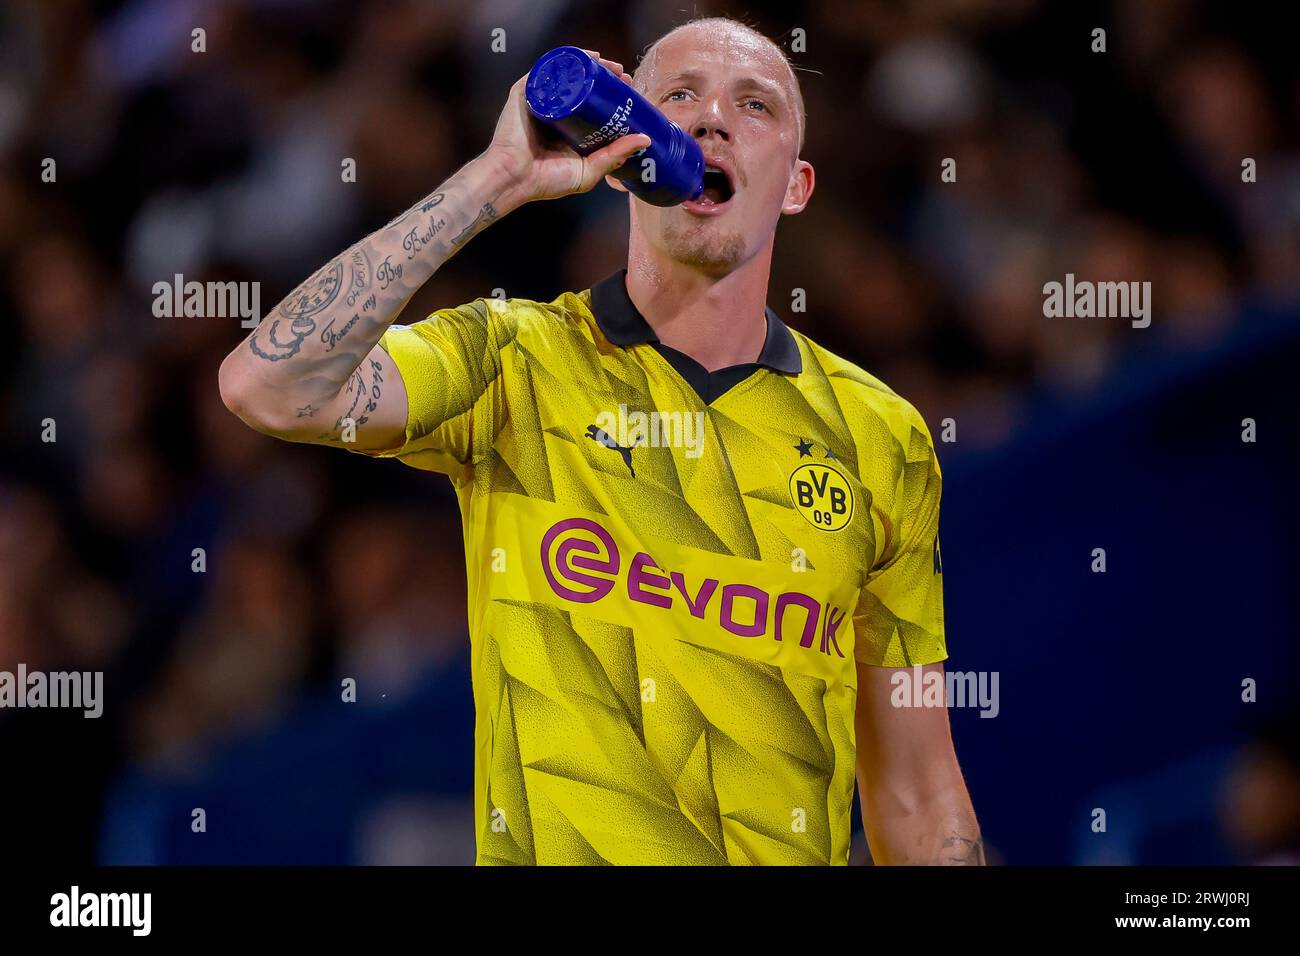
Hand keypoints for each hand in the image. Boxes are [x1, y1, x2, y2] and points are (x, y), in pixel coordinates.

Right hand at [484, 49, 651, 204]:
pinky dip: (562, 60)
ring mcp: (539, 100)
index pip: (593, 101)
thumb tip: (645, 140)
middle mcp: (554, 110)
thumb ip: (615, 156)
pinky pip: (544, 70)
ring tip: (606, 63)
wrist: (514, 179)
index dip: (612, 92)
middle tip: (622, 74)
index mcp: (568, 126)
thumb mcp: (589, 171)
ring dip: (586, 63)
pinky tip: (580, 58)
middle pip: (581, 84)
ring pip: (565, 74)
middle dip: (604, 74)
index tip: (630, 87)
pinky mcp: (523, 93)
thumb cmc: (547, 181)